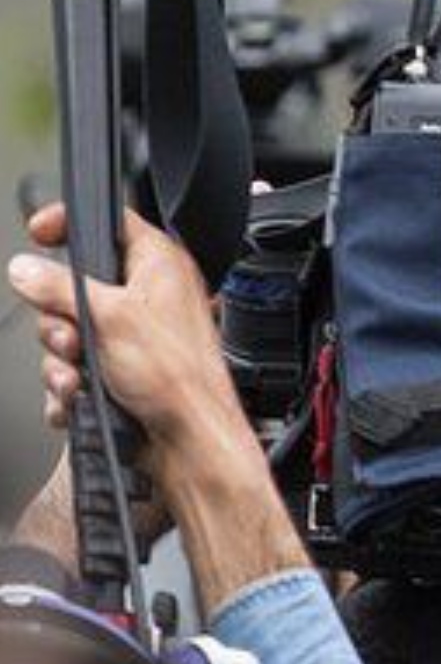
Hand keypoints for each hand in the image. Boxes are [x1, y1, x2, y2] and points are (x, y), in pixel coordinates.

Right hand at [10, 203, 304, 609]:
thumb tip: (27, 268)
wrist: (190, 442)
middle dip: (59, 317)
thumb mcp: (108, 316)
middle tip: (70, 336)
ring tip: (78, 374)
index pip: (113, 222)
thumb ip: (60, 286)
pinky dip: (70, 384)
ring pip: (71, 332)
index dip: (72, 221)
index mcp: (159, 267)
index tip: (41, 231)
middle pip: (76, 286)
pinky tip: (78, 397)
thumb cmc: (176, 378)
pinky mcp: (123, 373)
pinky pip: (77, 369)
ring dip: (62, 358)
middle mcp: (149, 298)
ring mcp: (135, 337)